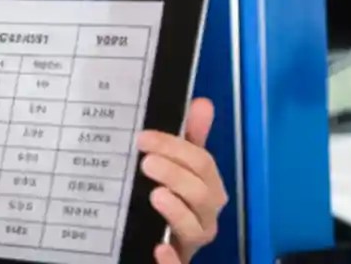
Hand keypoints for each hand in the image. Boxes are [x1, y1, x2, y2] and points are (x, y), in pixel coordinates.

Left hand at [138, 98, 227, 263]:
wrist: (152, 244)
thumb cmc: (168, 201)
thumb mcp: (176, 168)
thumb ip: (189, 140)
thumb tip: (203, 103)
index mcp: (206, 190)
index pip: (202, 164)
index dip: (175, 148)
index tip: (143, 138)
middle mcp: (205, 217)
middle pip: (202, 194)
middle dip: (177, 175)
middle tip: (146, 163)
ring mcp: (191, 242)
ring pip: (197, 228)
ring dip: (178, 210)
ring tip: (155, 194)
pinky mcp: (177, 261)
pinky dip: (172, 260)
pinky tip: (159, 249)